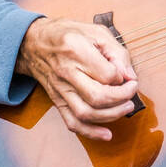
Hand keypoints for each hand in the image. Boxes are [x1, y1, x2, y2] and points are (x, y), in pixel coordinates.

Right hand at [16, 18, 139, 140]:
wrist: (34, 43)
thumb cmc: (68, 35)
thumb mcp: (96, 32)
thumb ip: (116, 52)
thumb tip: (129, 76)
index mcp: (76, 50)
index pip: (107, 74)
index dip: (124, 78)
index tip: (128, 76)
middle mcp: (66, 72)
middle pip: (97, 97)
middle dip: (122, 98)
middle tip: (131, 92)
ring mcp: (60, 89)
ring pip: (86, 113)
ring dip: (111, 116)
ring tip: (126, 108)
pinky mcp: (57, 101)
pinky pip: (72, 123)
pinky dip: (90, 132)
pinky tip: (106, 134)